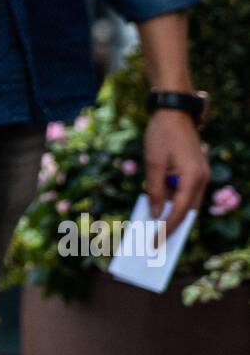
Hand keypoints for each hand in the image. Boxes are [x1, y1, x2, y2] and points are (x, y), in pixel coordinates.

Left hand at [144, 110, 210, 236]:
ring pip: (188, 203)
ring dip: (173, 214)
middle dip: (173, 227)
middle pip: (188, 211)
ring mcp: (200, 174)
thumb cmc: (162, 134)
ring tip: (154, 230)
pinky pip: (185, 192)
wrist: (174, 110)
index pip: (180, 211)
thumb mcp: (153, 162)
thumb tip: (156, 213)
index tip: (155, 243)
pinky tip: (158, 209)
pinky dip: (173, 201)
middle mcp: (202, 178)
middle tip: (156, 244)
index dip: (167, 229)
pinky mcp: (194, 170)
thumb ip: (155, 190)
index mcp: (193, 177)